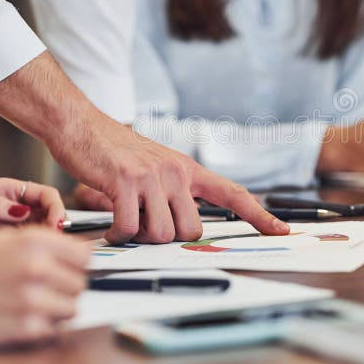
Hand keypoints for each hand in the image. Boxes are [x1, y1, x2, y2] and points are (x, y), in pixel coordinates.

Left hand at [0, 178, 65, 263]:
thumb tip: (21, 210)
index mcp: (6, 191)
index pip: (45, 195)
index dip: (55, 207)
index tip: (55, 224)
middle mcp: (13, 210)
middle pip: (50, 214)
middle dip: (58, 226)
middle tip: (55, 242)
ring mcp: (11, 231)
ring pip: (44, 234)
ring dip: (51, 242)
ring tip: (48, 253)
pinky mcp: (6, 251)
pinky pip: (31, 251)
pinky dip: (39, 255)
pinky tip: (35, 261)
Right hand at [0, 227, 88, 347]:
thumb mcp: (2, 241)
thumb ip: (42, 240)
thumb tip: (78, 247)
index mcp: (32, 241)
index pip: (84, 253)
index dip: (78, 263)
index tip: (70, 268)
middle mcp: (36, 267)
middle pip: (81, 280)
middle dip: (67, 285)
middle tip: (48, 289)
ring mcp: (33, 299)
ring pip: (73, 306)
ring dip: (59, 308)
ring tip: (37, 304)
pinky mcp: (27, 329)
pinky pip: (56, 328)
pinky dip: (45, 327)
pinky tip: (25, 319)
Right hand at [52, 115, 288, 243]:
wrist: (81, 125)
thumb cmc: (116, 153)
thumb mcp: (156, 168)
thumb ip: (175, 194)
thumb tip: (183, 230)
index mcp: (188, 170)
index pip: (233, 193)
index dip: (259, 215)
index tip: (282, 230)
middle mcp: (176, 172)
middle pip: (190, 231)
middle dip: (167, 238)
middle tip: (144, 223)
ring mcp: (152, 176)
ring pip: (162, 234)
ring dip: (140, 237)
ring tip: (125, 220)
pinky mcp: (125, 181)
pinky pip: (130, 229)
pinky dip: (119, 235)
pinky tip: (112, 227)